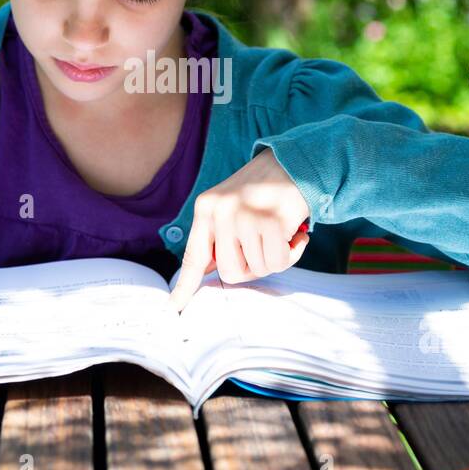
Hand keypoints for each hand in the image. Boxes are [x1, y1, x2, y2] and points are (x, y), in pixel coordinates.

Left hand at [168, 147, 311, 312]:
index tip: (173, 307)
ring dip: (274, 258)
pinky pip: (279, 262)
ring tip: (280, 235)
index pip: (193, 256)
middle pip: (230, 272)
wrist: (294, 162)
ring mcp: (244, 216)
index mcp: (206, 209)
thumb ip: (219, 237)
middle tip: (264, 247)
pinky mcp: (270, 221)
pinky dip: (291, 254)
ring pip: (258, 269)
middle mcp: (221, 211)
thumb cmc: (263, 192)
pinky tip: (296, 235)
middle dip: (250, 268)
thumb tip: (210, 271)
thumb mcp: (230, 207)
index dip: (184, 285)